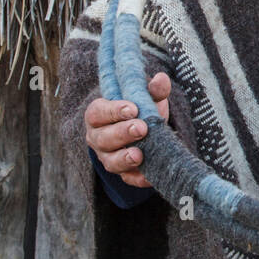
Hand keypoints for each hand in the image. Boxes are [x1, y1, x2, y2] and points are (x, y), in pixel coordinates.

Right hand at [84, 71, 171, 187]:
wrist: (145, 131)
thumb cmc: (140, 111)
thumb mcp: (146, 98)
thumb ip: (153, 90)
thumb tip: (161, 79)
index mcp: (98, 115)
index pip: (98, 113)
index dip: (113, 111)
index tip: (132, 109)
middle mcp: (98, 138)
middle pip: (103, 139)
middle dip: (122, 133)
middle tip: (141, 128)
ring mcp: (108, 158)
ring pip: (111, 162)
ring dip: (124, 159)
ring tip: (139, 154)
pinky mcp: (123, 174)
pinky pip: (128, 179)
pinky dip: (138, 178)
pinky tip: (149, 176)